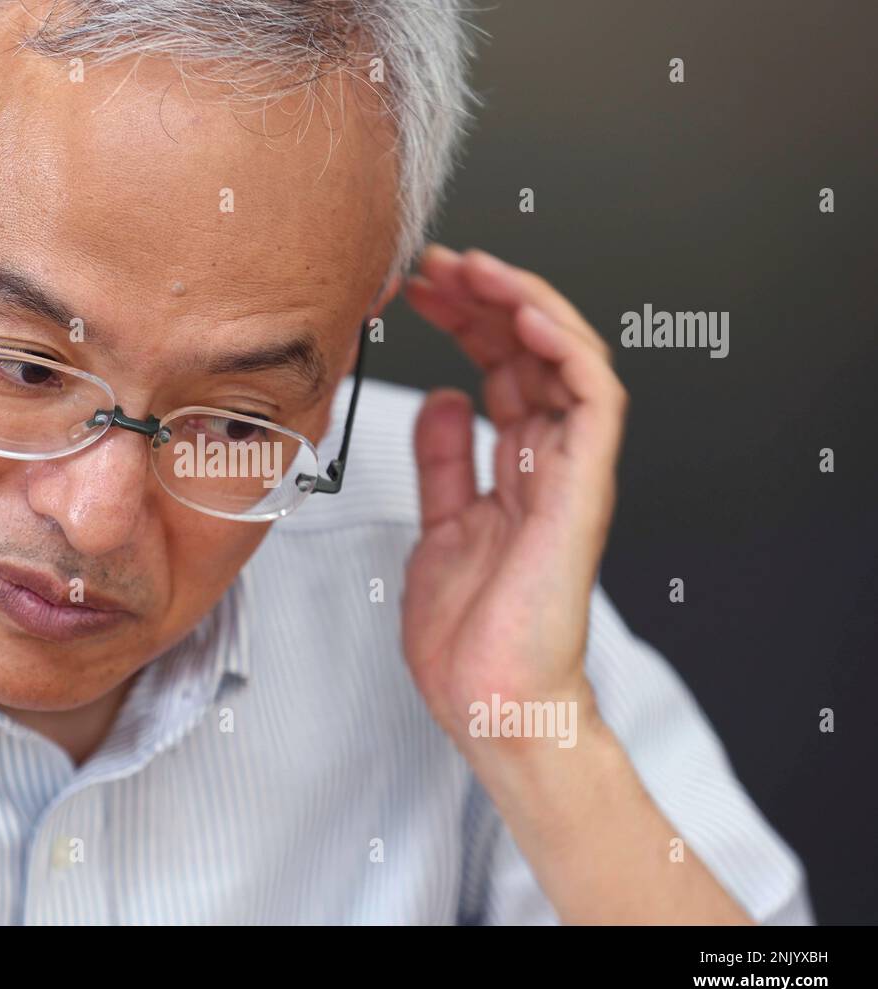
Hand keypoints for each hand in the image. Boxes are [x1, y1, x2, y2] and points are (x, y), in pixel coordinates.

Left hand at [400, 246, 627, 753]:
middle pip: (526, 354)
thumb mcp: (438, 526)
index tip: (419, 288)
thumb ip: (444, 462)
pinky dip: (564, 350)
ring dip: (522, 306)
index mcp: (514, 471)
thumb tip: (440, 397)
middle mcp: (547, 463)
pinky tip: (522, 315)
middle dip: (483, 299)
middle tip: (436, 263)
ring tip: (476, 269)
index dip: (464, 321)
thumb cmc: (468, 635)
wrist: (489, 701)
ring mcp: (570, 472)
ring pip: (565, 361)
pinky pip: (593, 401)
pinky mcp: (583, 489)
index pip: (498, 371)